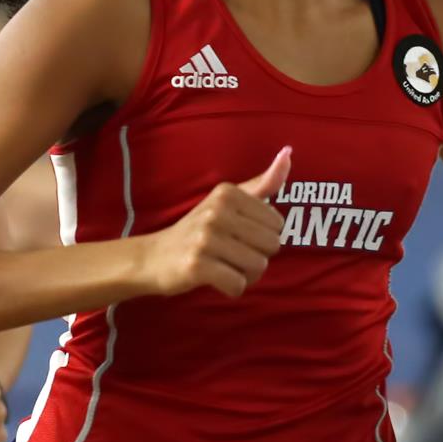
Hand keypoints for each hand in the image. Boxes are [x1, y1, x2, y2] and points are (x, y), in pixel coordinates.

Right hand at [137, 147, 291, 297]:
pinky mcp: (197, 265)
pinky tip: (216, 280)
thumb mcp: (228, 201)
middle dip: (257, 256)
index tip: (239, 236)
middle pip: (272, 245)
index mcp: (227, 193)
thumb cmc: (199, 229)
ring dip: (246, 274)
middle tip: (232, 254)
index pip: (277, 223)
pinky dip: (232, 288)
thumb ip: (262, 183)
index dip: (263, 236)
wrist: (154, 256)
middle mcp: (216, 211)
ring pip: (258, 266)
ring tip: (225, 267)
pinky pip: (238, 284)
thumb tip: (289, 153)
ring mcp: (205, 238)